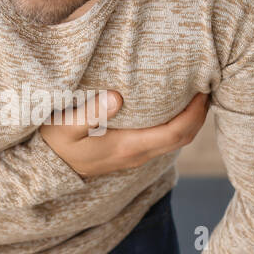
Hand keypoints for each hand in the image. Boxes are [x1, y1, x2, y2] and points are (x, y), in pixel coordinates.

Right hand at [39, 91, 209, 178]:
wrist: (45, 169)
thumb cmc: (54, 142)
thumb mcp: (64, 125)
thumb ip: (90, 112)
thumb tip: (118, 98)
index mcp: (128, 147)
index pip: (175, 133)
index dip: (194, 113)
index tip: (202, 90)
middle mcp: (138, 155)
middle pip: (183, 138)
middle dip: (200, 114)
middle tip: (207, 84)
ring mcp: (135, 156)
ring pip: (175, 140)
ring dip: (190, 119)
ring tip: (195, 91)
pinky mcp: (131, 152)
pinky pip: (164, 139)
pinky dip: (177, 123)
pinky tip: (173, 104)